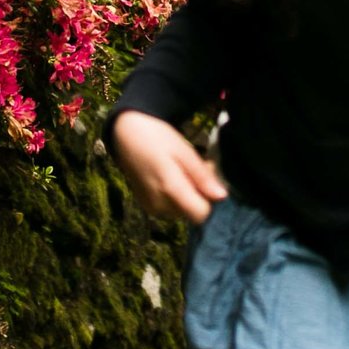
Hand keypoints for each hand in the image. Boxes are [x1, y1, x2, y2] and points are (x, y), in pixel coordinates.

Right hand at [110, 109, 226, 227]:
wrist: (126, 134)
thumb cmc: (157, 137)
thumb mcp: (184, 151)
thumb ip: (202, 176)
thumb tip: (222, 197)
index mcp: (170, 190)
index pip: (201, 214)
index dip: (209, 198)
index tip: (207, 176)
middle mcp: (159, 206)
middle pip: (193, 212)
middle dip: (200, 193)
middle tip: (197, 166)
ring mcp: (151, 208)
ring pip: (183, 211)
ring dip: (189, 195)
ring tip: (183, 170)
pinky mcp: (147, 207)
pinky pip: (171, 209)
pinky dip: (177, 197)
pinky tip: (172, 177)